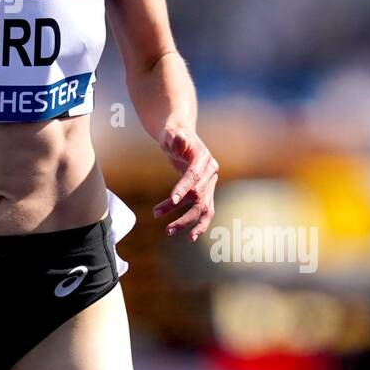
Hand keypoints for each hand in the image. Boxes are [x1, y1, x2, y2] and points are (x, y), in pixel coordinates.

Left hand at [152, 122, 218, 240]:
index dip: (183, 188)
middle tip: (157, 216)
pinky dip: (200, 224)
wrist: (181, 137)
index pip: (194, 176)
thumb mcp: (172, 133)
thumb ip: (175, 137)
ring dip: (188, 222)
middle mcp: (211, 173)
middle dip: (178, 208)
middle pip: (197, 195)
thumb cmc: (174, 135)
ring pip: (203, 208)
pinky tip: (191, 237)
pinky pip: (206, 211)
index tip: (171, 200)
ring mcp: (211, 184)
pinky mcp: (206, 192)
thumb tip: (179, 138)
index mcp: (204, 158)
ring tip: (169, 231)